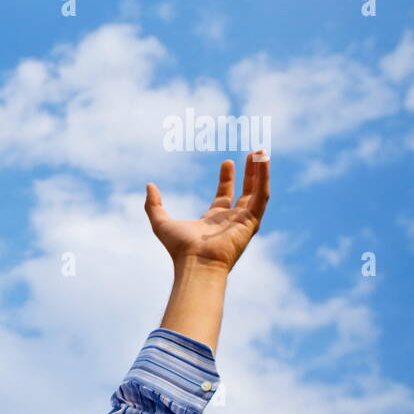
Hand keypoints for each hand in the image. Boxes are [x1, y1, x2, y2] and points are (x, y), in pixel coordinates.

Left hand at [145, 151, 270, 271]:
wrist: (196, 262)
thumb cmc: (179, 248)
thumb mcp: (161, 222)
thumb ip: (153, 205)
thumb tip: (149, 185)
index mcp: (213, 220)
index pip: (224, 195)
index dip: (227, 178)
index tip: (227, 162)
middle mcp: (231, 220)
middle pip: (245, 192)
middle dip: (250, 173)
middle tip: (254, 153)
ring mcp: (243, 221)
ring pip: (257, 192)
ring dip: (261, 173)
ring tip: (262, 152)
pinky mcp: (252, 222)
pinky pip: (262, 197)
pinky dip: (264, 179)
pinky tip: (264, 162)